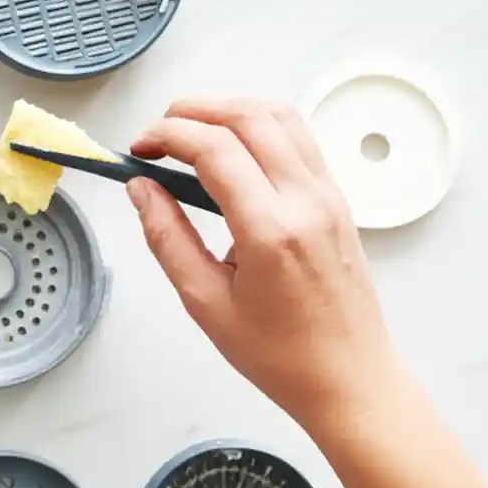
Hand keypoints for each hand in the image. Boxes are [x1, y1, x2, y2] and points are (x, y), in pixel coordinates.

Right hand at [128, 98, 399, 426]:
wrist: (349, 377)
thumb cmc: (279, 355)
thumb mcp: (205, 303)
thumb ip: (167, 238)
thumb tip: (141, 189)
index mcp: (270, 231)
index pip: (213, 148)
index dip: (167, 135)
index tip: (139, 149)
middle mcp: (306, 201)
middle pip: (247, 116)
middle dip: (192, 111)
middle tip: (156, 135)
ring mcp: (329, 195)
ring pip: (279, 115)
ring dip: (228, 109)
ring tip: (190, 132)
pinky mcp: (338, 199)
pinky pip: (298, 137)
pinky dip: (258, 125)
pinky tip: (231, 148)